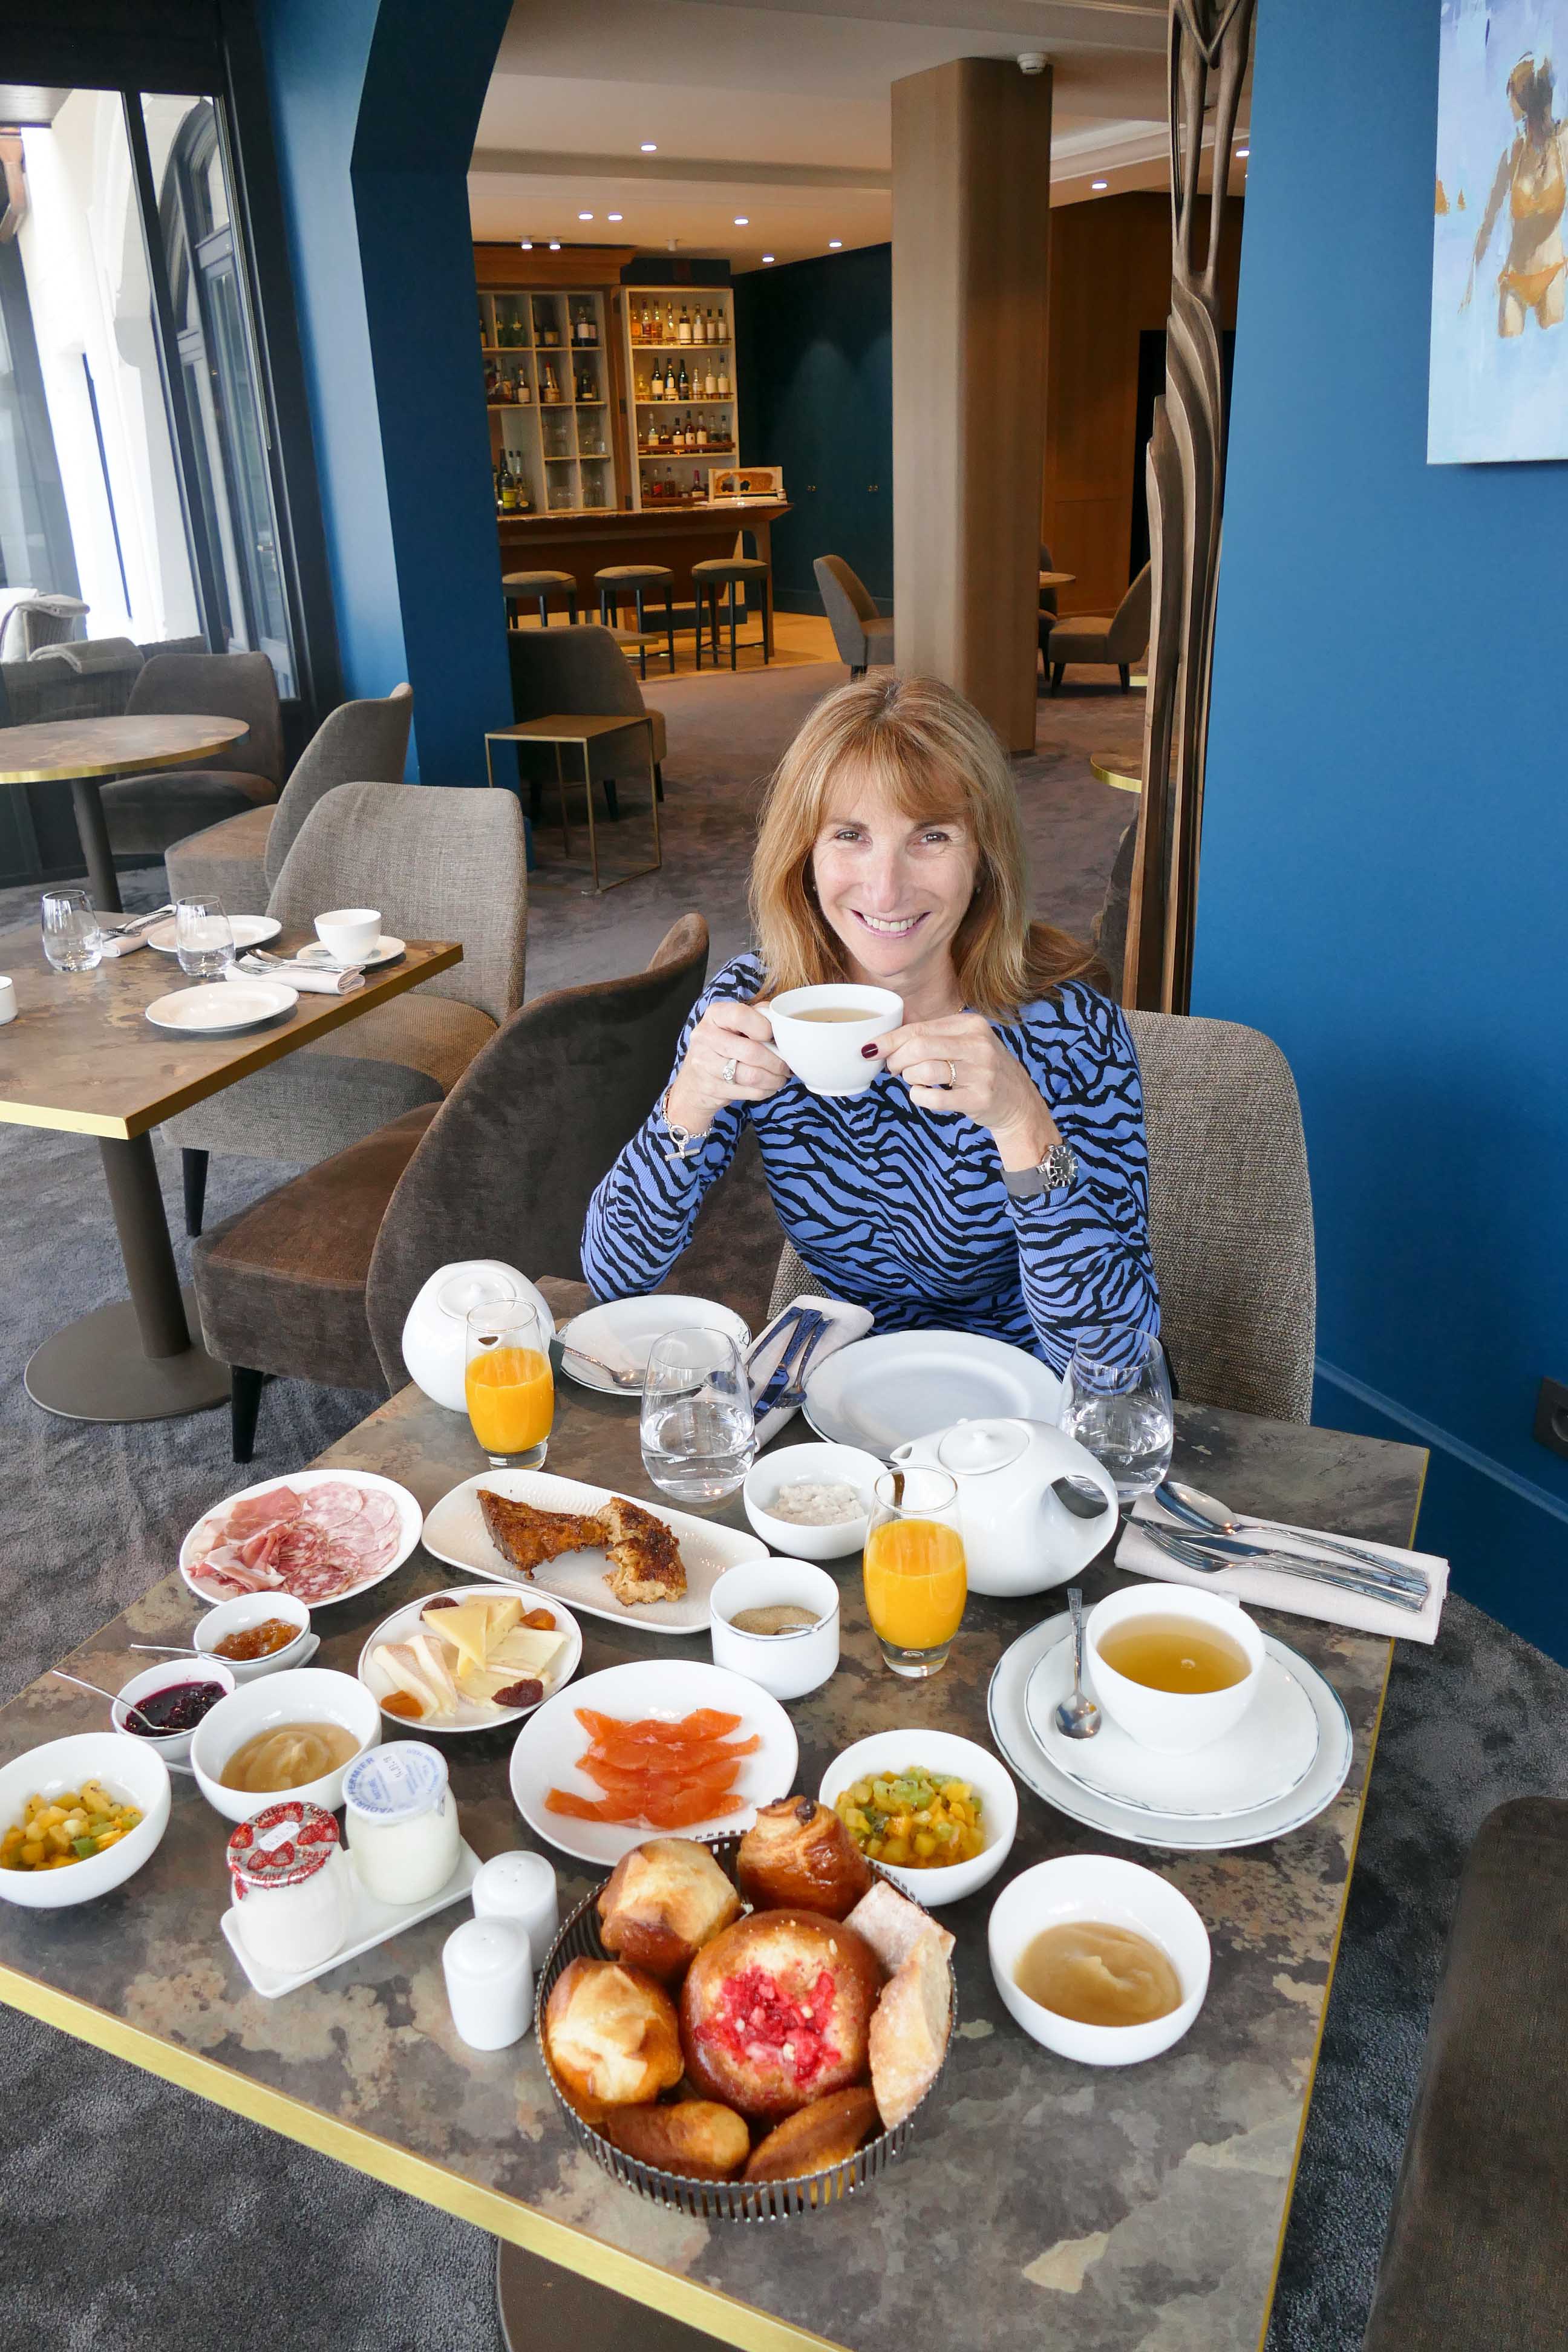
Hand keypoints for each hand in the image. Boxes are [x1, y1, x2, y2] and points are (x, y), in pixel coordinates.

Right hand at [665, 997, 789, 1133]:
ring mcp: (704, 1064)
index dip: (764, 1027)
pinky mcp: (711, 1087)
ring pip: (752, 1075)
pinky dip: (765, 1091)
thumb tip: (782, 1021)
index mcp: (714, 1015)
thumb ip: (757, 1016)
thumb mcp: (734, 1024)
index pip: (741, 1015)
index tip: (773, 1036)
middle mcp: (705, 1037)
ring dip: (773, 1079)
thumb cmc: (722, 1046)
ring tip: (780, 1077)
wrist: (694, 1080)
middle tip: (785, 1065)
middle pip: (751, 1052)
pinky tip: (767, 1086)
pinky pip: (748, 1092)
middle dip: (776, 1062)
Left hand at [879, 1014, 1061, 1169]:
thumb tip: (887, 1030)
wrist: (1017, 1101)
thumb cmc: (980, 1069)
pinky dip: (920, 1097)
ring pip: (924, 1071)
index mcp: (971, 1025)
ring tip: (912, 1081)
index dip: (889, 1040)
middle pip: (918, 1046)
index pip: (919, 1028)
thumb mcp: (964, 1042)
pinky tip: (923, 1094)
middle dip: (895, 1059)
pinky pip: (934, 1098)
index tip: (870, 1049)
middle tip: (892, 1069)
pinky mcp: (979, 1098)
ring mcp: (981, 1072)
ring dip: (908, 1078)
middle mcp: (978, 1044)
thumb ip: (931, 1034)